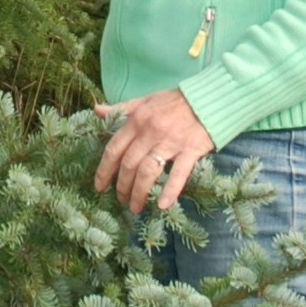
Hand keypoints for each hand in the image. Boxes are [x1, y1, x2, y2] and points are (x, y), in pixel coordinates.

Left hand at [93, 88, 212, 216]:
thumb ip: (121, 109)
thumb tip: (97, 110)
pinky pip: (179, 173)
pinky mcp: (191, 150)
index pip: (114, 148)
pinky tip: (162, 205)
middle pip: (129, 164)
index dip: (104, 170)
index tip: (99, 186)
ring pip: (148, 171)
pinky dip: (170, 190)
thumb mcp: (144, 100)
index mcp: (137, 120)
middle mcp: (151, 132)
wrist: (208, 99)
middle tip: (120, 199)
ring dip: (139, 192)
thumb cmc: (174, 101)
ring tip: (135, 207)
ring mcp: (171, 142)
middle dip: (122, 186)